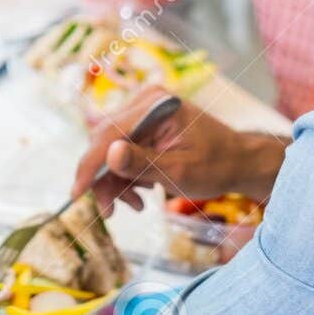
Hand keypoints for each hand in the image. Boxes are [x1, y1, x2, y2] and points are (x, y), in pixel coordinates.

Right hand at [71, 85, 287, 214]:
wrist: (237, 163)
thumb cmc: (215, 166)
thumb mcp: (180, 171)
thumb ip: (142, 163)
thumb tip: (110, 153)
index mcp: (155, 105)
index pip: (109, 134)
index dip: (89, 165)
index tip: (76, 194)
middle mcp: (144, 101)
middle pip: (105, 142)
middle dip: (105, 179)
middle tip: (110, 212)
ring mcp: (142, 112)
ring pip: (110, 150)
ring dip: (116, 182)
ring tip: (135, 205)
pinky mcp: (143, 126)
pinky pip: (122, 152)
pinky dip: (126, 176)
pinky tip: (140, 195)